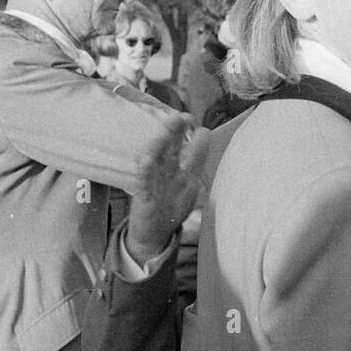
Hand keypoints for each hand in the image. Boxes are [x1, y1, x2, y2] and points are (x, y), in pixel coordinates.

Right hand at [125, 113, 209, 260]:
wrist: (152, 235)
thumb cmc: (170, 207)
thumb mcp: (188, 186)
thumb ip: (194, 166)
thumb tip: (207, 144)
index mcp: (184, 172)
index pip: (193, 149)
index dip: (198, 138)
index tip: (200, 125)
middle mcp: (169, 173)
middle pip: (173, 147)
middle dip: (176, 131)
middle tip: (182, 116)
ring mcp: (155, 182)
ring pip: (157, 158)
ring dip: (162, 141)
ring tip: (165, 127)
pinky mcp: (144, 195)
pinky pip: (144, 180)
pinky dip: (145, 170)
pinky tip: (145, 158)